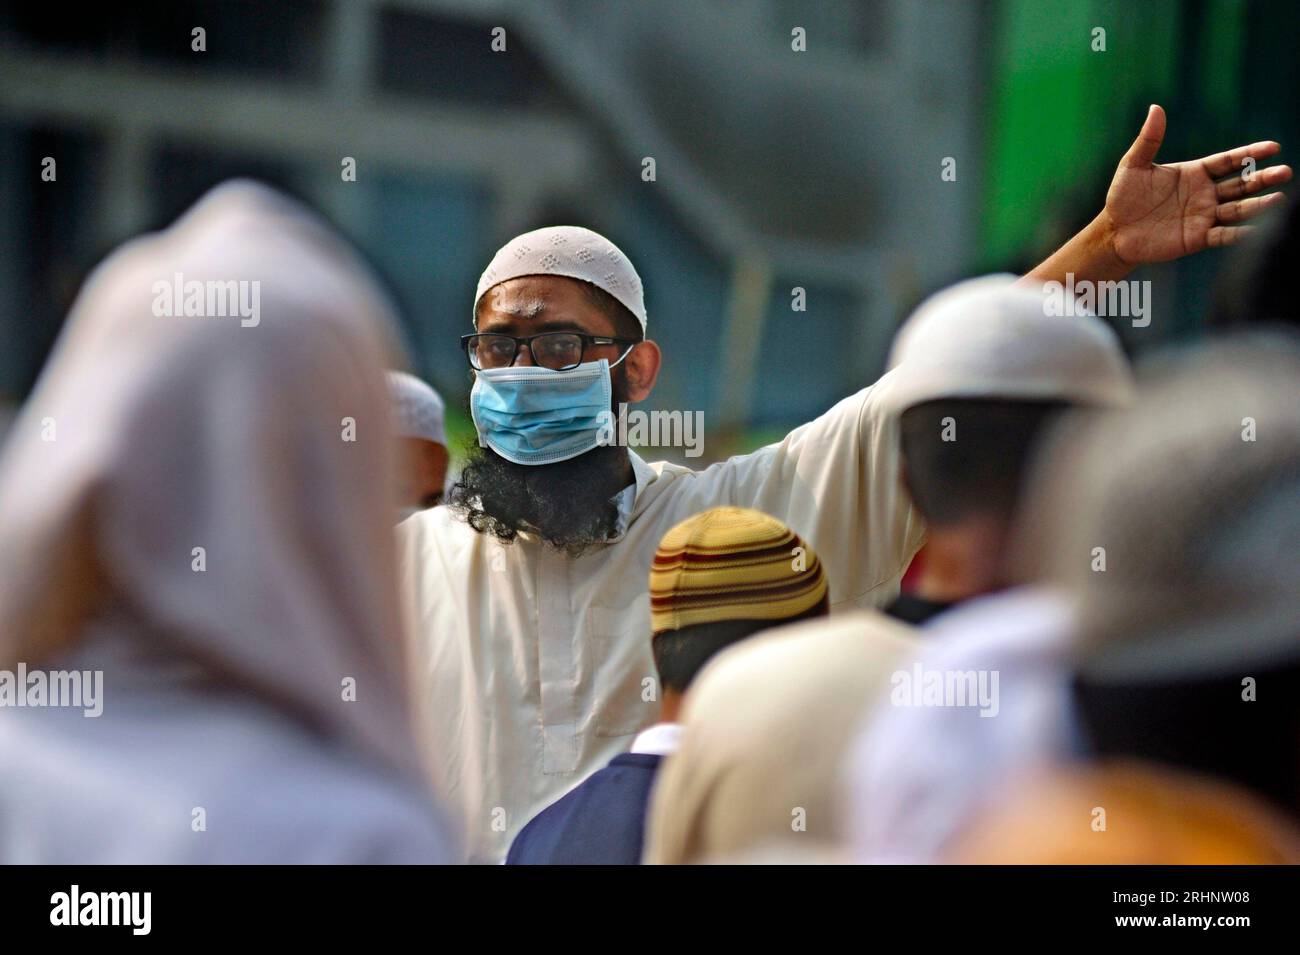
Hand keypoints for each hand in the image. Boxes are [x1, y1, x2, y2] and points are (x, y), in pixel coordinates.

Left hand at [1100, 104, 1290, 265]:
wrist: (1114, 231)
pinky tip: (1256, 229)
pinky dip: (1239, 233)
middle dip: (1263, 178)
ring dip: (1258, 205)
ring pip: (1238, 209)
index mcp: (1195, 173)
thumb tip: (1155, 108)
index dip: (1250, 153)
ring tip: (1279, 198)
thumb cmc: (1123, 197)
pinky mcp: (1196, 238)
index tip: (1274, 146)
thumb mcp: (1133, 165)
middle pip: (1241, 184)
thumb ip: (1149, 139)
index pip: (1229, 160)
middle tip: (1285, 172)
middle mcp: (1205, 194)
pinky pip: (1222, 235)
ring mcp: (1203, 216)